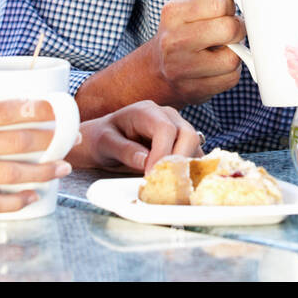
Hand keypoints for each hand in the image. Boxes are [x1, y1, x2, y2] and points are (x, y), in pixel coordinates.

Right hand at [0, 97, 72, 214]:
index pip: (6, 108)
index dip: (38, 108)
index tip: (59, 107)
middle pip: (18, 141)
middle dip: (52, 141)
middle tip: (71, 139)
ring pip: (11, 174)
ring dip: (43, 171)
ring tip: (62, 168)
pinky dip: (16, 201)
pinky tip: (31, 197)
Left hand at [66, 101, 203, 171]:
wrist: (104, 140)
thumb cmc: (102, 138)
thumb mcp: (105, 143)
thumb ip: (124, 150)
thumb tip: (145, 161)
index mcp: (147, 111)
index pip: (165, 129)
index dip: (162, 153)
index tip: (151, 175)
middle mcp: (168, 116)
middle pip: (188, 136)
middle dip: (179, 162)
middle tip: (162, 182)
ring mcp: (178, 128)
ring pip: (195, 147)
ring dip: (186, 168)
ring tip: (168, 185)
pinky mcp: (182, 143)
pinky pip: (194, 156)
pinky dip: (189, 170)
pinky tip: (175, 183)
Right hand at [142, 0, 246, 105]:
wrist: (157, 71)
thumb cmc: (185, 31)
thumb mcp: (194, 5)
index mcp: (174, 11)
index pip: (220, 2)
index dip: (229, 8)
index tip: (223, 13)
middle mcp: (173, 39)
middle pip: (230, 29)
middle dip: (236, 30)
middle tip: (228, 33)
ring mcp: (181, 67)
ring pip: (233, 58)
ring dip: (234, 55)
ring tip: (222, 51)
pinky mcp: (193, 90)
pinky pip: (230, 79)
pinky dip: (230, 74)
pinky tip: (216, 68)